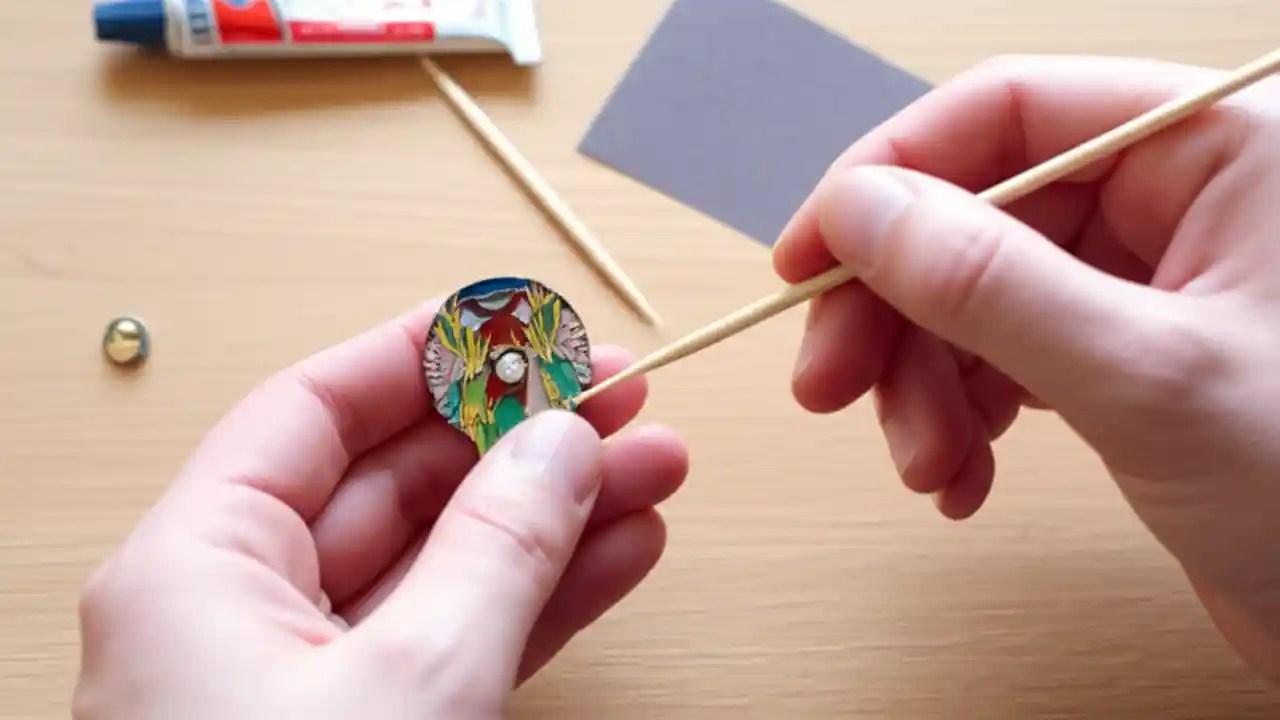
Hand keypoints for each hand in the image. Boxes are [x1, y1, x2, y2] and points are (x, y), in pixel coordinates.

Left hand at [73, 301, 688, 718]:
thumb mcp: (412, 684)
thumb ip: (495, 548)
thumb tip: (563, 438)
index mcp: (196, 568)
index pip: (315, 410)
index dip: (423, 352)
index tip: (521, 318)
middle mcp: (238, 611)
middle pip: (394, 479)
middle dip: (519, 433)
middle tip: (622, 394)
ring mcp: (306, 680)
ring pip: (445, 558)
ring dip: (552, 511)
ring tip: (656, 467)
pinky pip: (460, 635)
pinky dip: (541, 595)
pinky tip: (619, 551)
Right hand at [774, 55, 1279, 677]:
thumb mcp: (1146, 377)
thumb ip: (991, 283)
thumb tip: (861, 210)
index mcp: (1213, 151)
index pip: (1010, 113)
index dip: (889, 177)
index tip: (809, 256)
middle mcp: (1177, 203)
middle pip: (974, 215)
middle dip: (893, 311)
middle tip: (829, 383)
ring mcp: (1147, 284)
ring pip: (976, 298)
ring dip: (922, 385)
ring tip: (926, 464)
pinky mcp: (1126, 359)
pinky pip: (1005, 359)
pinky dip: (963, 418)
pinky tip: (963, 477)